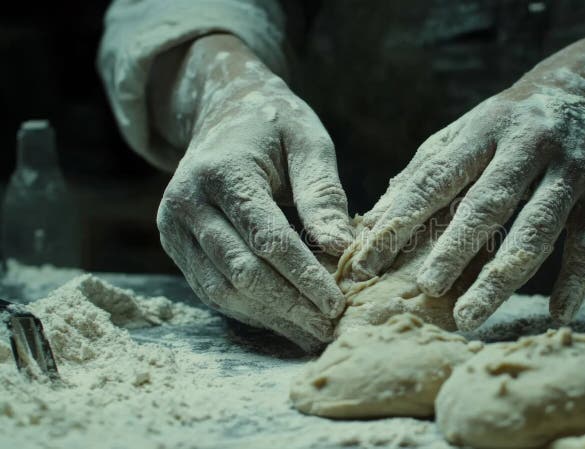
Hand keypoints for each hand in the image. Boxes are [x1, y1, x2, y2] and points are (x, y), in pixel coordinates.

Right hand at [150, 35, 352, 349]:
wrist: (224, 114)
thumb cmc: (275, 127)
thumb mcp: (308, 142)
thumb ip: (322, 193)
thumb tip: (341, 248)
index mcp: (221, 172)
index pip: (266, 236)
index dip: (304, 275)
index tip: (337, 303)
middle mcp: (186, 203)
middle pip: (241, 270)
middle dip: (289, 305)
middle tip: (330, 328)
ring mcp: (174, 229)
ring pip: (222, 289)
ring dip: (270, 317)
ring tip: (312, 334)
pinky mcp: (176, 247)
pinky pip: (211, 290)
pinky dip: (250, 311)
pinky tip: (284, 322)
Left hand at [349, 24, 584, 329]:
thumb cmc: (514, 118)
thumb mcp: (470, 128)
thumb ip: (426, 168)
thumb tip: (374, 216)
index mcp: (484, 129)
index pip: (436, 178)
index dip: (400, 219)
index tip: (368, 259)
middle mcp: (528, 145)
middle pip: (488, 204)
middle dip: (454, 248)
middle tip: (425, 289)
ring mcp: (571, 168)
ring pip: (537, 228)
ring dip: (502, 275)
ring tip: (470, 316)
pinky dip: (576, 279)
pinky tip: (558, 314)